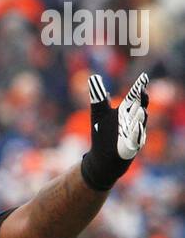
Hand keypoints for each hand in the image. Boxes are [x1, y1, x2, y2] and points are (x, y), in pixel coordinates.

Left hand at [81, 72, 148, 192]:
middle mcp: (133, 122)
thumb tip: (94, 79)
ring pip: (140, 125)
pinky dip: (136, 135)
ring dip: (141, 119)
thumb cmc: (102, 135)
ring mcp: (134, 135)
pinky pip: (136, 141)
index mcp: (126, 112)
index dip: (138, 88)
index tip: (143, 78)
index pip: (134, 98)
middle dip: (142, 102)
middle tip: (143, 91)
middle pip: (140, 109)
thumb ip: (98, 98)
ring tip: (142, 111)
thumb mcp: (99, 114)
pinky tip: (136, 129)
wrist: (102, 160)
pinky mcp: (131, 149)